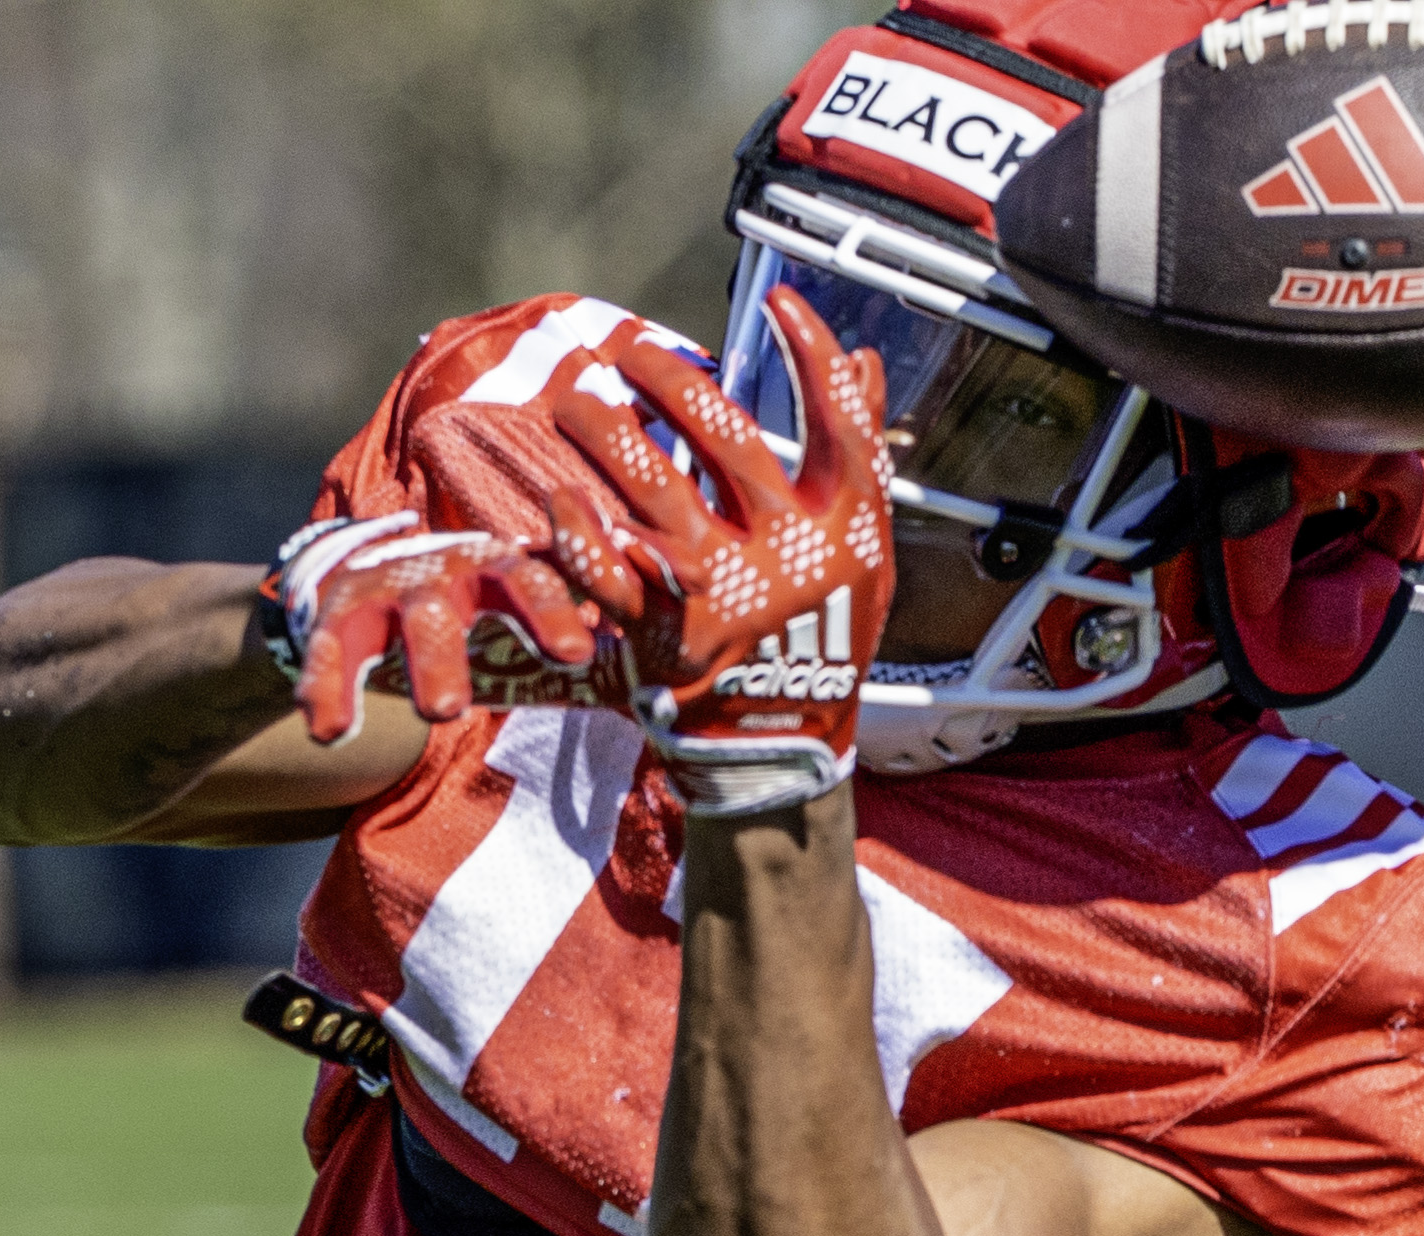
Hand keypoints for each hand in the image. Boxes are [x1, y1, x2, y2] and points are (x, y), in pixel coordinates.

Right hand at [275, 513, 601, 744]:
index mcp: (499, 567)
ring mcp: (388, 592)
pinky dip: (326, 689)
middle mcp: (444, 572)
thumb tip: (670, 658)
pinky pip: (328, 654)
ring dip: (427, 665)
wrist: (369, 573)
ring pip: (405, 627)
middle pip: (456, 604)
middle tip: (500, 687)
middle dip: (478, 642)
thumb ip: (588, 627)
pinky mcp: (334, 618)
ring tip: (441, 713)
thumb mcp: (520, 601)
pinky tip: (328, 731)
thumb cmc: (476, 602)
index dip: (552, 612)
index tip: (575, 653)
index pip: (531, 581)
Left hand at [545, 285, 894, 813]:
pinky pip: (611, 570)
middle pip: (728, 440)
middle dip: (674, 381)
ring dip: (609, 432)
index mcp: (847, 531)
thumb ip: (860, 455)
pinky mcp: (668, 632)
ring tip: (576, 399)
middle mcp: (789, 555)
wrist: (779, 747)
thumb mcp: (863, 553)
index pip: (841, 423)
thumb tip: (864, 359)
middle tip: (631, 350)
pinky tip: (560, 496)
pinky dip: (580, 531)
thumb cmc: (821, 640)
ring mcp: (725, 593)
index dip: (813, 355)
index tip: (779, 300)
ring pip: (657, 489)